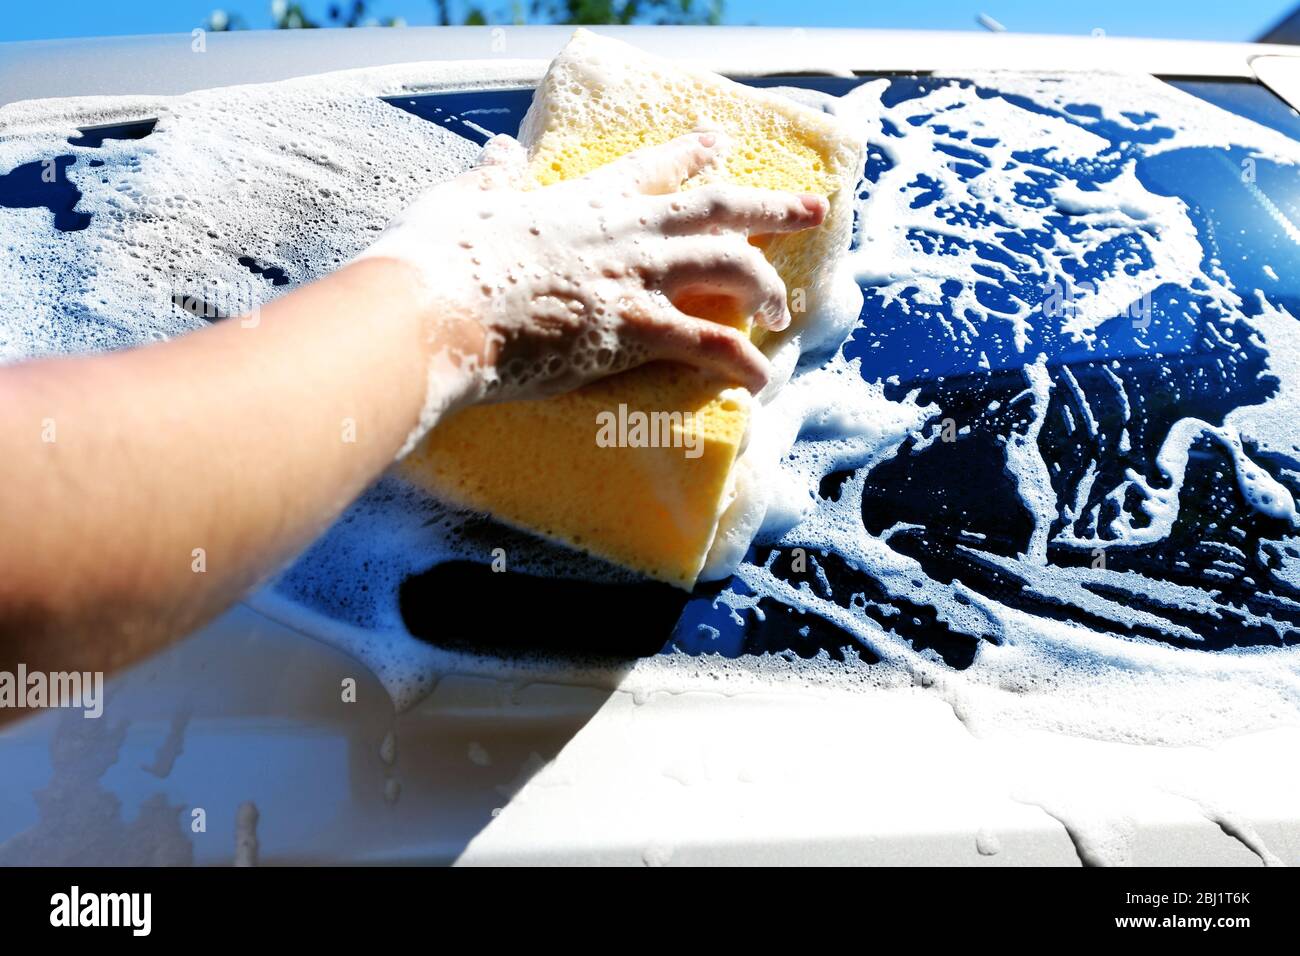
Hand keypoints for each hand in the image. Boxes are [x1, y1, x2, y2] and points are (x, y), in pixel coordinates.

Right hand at [362, 131, 827, 402]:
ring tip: (785, 307)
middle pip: (715, 209)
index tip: (718, 144)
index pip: (648, 169)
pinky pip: (707, 343)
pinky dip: (739, 360)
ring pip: (728, 266)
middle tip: (812, 208)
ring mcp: (634, 278)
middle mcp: (621, 231)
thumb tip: (500, 151)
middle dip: (770, 207)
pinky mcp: (634, 329)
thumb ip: (490, 180)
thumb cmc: (436, 260)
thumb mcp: (460, 203)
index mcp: (580, 201)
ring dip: (765, 284)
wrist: (434, 310)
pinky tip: (761, 378)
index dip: (689, 155)